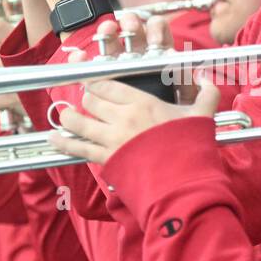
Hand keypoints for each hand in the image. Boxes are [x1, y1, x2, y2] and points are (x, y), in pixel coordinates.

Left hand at [48, 76, 221, 163]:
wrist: (183, 182)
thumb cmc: (192, 149)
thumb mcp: (202, 117)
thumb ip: (206, 94)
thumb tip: (207, 77)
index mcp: (142, 102)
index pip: (108, 84)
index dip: (97, 82)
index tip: (94, 83)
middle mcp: (122, 117)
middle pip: (90, 100)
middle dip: (85, 98)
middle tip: (86, 101)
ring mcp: (111, 139)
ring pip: (77, 121)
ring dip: (68, 117)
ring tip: (64, 115)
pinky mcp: (106, 160)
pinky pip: (77, 148)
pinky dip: (62, 142)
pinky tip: (53, 138)